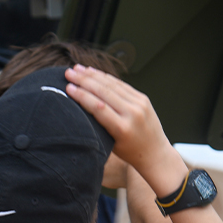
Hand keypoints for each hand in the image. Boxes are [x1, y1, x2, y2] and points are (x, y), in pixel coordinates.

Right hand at [64, 65, 186, 195]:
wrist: (155, 152)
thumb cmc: (128, 152)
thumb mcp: (110, 143)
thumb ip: (99, 124)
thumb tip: (80, 105)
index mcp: (122, 128)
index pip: (98, 107)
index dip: (82, 95)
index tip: (68, 88)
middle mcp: (133, 113)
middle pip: (104, 92)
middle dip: (84, 80)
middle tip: (68, 73)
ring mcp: (140, 104)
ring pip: (112, 85)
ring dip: (92, 75)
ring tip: (77, 69)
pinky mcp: (142, 98)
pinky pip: (121, 84)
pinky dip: (105, 77)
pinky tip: (93, 72)